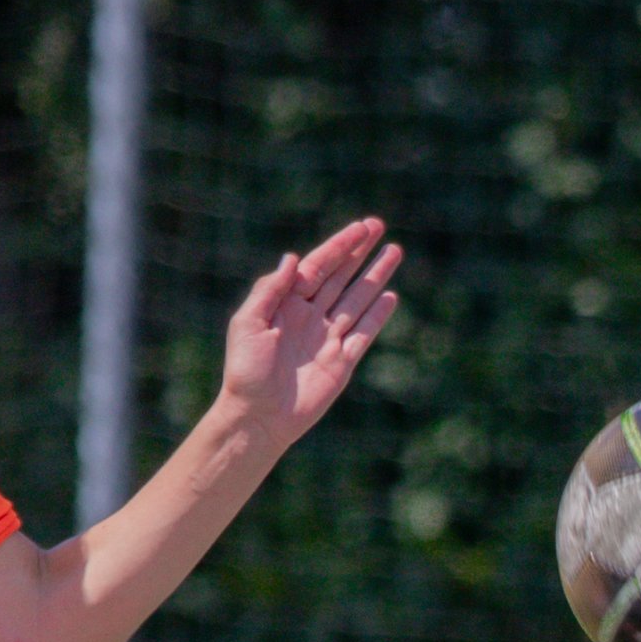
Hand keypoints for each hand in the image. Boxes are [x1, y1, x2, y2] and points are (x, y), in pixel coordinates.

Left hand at [217, 217, 402, 442]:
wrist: (258, 415)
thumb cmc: (245, 370)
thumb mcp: (247, 322)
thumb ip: (271, 289)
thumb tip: (294, 257)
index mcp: (286, 303)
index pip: (318, 266)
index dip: (340, 246)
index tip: (361, 227)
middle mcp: (310, 316)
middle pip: (341, 276)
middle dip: (360, 252)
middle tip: (379, 226)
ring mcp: (328, 338)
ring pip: (357, 299)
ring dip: (376, 276)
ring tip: (395, 252)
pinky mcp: (342, 362)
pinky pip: (364, 333)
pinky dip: (378, 315)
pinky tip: (390, 297)